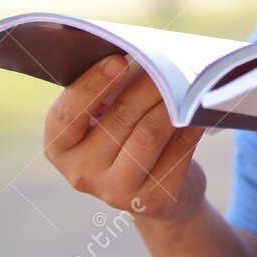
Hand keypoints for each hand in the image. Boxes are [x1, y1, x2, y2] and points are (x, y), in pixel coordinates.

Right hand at [43, 54, 207, 225]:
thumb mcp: (102, 117)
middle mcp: (81, 173)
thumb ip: (107, 90)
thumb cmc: (122, 135)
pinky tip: (197, 109)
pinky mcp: (153, 199)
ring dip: (170, 102)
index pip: (66, 115)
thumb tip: (140, 57)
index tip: (118, 60)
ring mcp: (116, 191)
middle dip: (146, 84)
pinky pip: (177, 152)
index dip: (91, 85)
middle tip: (166, 62)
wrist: (153, 189)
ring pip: (149, 134)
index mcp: (59, 147)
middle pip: (118, 118)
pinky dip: (190, 126)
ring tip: (184, 81)